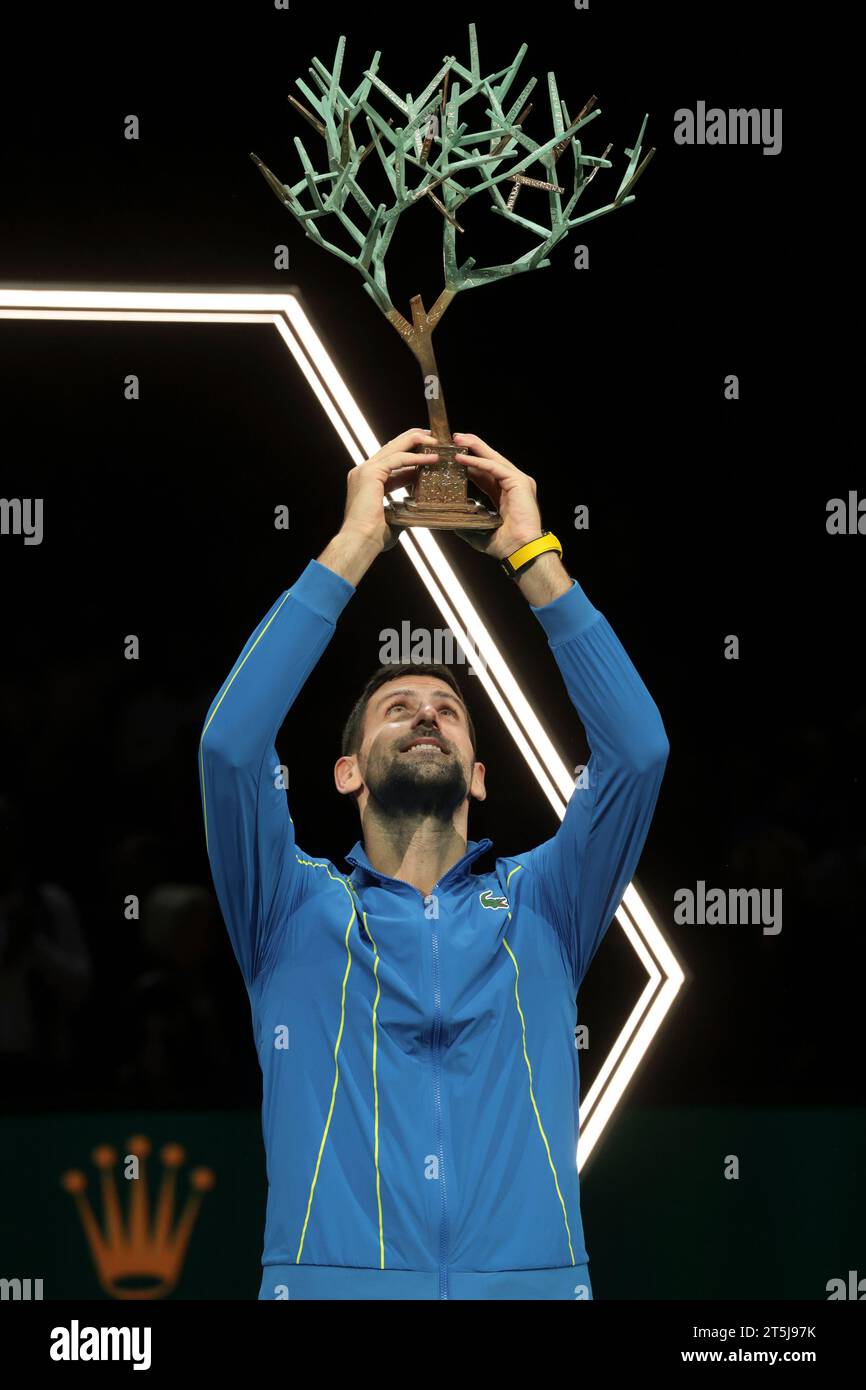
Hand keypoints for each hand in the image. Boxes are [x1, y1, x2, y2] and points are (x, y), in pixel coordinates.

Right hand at [340, 428, 434, 552]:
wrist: (360, 542)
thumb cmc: (374, 537)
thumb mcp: (394, 517)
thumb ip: (403, 509)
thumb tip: (417, 512)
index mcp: (366, 481)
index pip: (392, 462)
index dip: (411, 457)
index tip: (429, 456)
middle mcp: (363, 472)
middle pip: (391, 448)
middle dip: (413, 440)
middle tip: (433, 437)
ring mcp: (365, 471)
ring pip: (394, 448)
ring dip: (416, 442)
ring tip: (435, 442)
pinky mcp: (370, 473)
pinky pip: (397, 459)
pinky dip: (416, 457)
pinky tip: (432, 458)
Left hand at [451, 433, 543, 561]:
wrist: (520, 550)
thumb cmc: (505, 544)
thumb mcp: (480, 530)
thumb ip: (468, 523)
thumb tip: (452, 522)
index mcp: (506, 493)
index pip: (485, 472)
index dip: (469, 463)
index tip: (453, 456)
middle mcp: (513, 484)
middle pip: (489, 460)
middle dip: (472, 447)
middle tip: (454, 438)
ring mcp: (518, 481)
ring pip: (492, 458)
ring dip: (474, 447)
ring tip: (457, 440)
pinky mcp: (518, 482)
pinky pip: (494, 467)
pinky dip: (477, 462)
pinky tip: (461, 458)